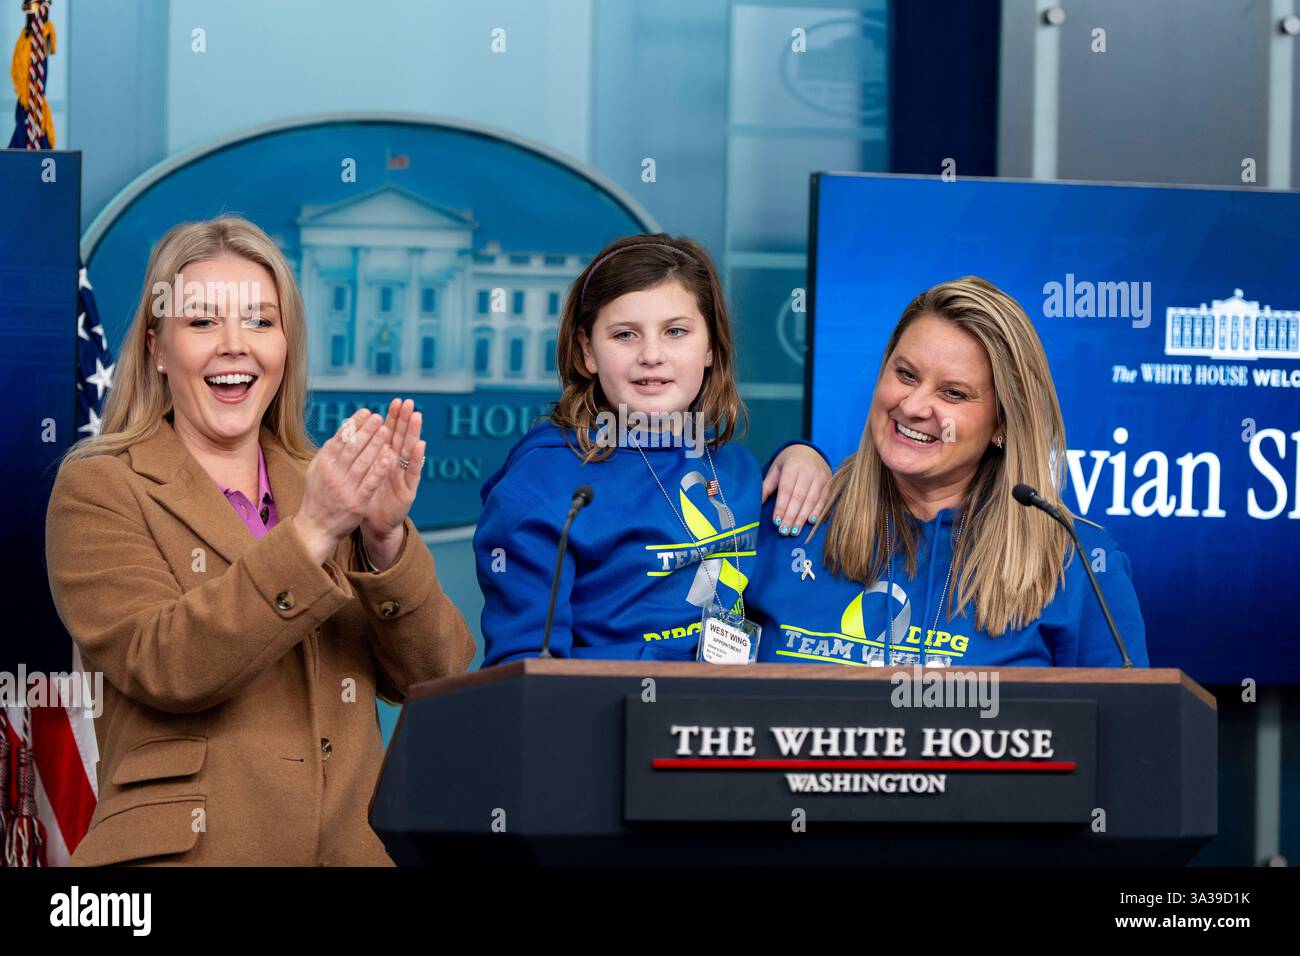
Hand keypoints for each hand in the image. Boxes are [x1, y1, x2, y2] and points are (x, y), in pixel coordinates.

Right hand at [291, 408, 391, 564]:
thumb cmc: (318, 496)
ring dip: (374, 445)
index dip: (354, 424)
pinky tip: (389, 456)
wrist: (316, 527)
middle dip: (366, 430)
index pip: (340, 439)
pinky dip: (379, 469)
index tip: (366, 411)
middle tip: (379, 416)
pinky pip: (370, 483)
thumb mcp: (316, 472)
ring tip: (386, 430)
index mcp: (323, 464)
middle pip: (352, 448)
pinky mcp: (357, 503)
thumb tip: (341, 432)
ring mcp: (345, 489)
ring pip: (362, 462)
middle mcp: (333, 475)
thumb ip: (328, 453)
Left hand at [359, 398, 424, 554]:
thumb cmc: (367, 497)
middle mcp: (397, 464)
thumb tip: (351, 431)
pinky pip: (413, 472)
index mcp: (385, 458)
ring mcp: (404, 476)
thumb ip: (361, 454)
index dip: (394, 418)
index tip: (396, 401)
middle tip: (409, 402)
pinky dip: (416, 459)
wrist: (375, 524)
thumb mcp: (362, 472)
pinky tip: (420, 445)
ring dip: (414, 433)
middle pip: (402, 438)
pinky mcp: (409, 490)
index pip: (390, 433)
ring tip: (417, 416)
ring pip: (410, 450)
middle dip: (406, 420)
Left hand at [761, 443, 830, 536]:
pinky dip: (817, 512)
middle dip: (791, 516)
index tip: (776, 522)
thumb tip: (756, 504)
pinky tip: (810, 522)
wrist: (808, 451)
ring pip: (812, 500)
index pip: (786, 489)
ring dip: (802, 518)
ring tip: (794, 531)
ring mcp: (821, 476)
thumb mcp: (775, 470)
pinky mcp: (829, 483)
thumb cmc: (788, 463)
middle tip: (784, 531)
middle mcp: (808, 470)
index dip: (781, 506)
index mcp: (792, 465)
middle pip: (799, 497)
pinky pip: (824, 500)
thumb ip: (767, 486)